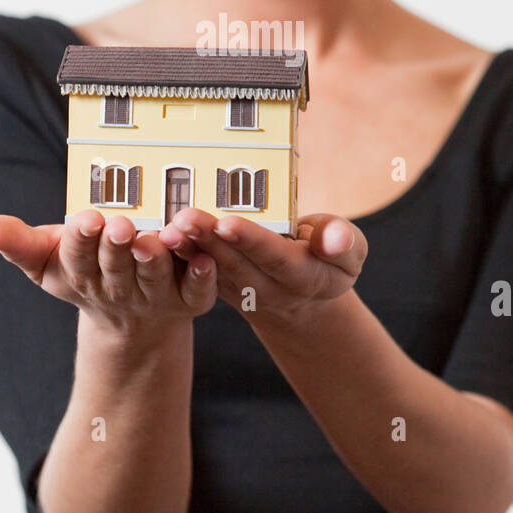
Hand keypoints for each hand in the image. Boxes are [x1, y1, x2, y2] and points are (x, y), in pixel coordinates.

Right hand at [0, 209, 218, 342]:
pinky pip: (198, 291)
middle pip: (117, 267)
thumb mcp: (47, 258)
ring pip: (155, 277)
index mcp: (83, 274)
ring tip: (156, 239)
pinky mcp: (190, 299)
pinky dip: (203, 277)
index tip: (86, 219)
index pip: (78, 257)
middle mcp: (120, 287)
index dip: (82, 240)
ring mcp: (156, 295)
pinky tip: (207, 258)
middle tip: (121, 225)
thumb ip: (17, 243)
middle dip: (118, 247)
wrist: (132, 320)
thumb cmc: (87, 272)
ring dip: (157, 260)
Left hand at [157, 208, 367, 324]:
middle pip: (235, 263)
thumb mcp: (350, 253)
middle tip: (183, 218)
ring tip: (168, 226)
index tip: (227, 222)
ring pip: (212, 268)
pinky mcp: (221, 286)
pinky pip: (199, 269)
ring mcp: (242, 291)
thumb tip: (335, 238)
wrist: (305, 294)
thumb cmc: (330, 258)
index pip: (274, 257)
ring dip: (189, 248)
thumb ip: (344, 242)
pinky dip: (181, 253)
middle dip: (208, 240)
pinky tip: (161, 234)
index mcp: (303, 277)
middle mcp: (269, 289)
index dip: (250, 240)